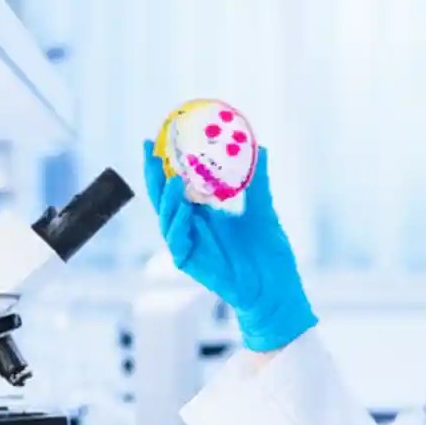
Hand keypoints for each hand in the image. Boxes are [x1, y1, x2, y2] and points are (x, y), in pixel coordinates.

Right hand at [144, 141, 317, 351]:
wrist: (275, 287)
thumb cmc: (268, 252)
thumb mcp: (263, 208)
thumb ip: (258, 180)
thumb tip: (259, 147)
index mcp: (205, 212)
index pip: (179, 183)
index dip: (167, 163)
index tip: (159, 137)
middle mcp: (192, 226)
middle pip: (164, 196)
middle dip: (154, 174)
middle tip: (150, 149)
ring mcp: (188, 244)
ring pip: (167, 217)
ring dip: (168, 197)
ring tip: (175, 179)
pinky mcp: (189, 262)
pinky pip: (177, 241)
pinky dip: (178, 223)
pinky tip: (184, 208)